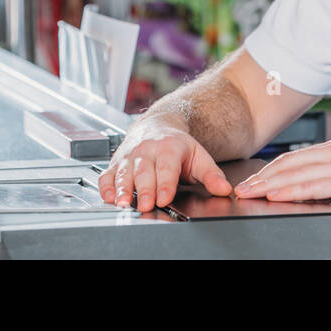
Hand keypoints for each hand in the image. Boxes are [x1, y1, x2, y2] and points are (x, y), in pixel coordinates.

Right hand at [98, 117, 232, 211]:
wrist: (157, 125)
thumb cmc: (177, 146)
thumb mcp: (198, 156)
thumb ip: (211, 174)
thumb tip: (224, 189)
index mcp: (168, 148)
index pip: (167, 168)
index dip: (165, 183)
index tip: (165, 198)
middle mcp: (146, 151)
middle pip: (144, 172)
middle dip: (144, 189)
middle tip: (146, 205)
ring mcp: (129, 157)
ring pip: (124, 173)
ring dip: (122, 189)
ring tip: (123, 203)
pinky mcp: (116, 163)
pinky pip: (108, 174)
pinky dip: (106, 186)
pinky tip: (108, 197)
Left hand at [232, 136, 330, 212]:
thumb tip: (320, 190)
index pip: (296, 158)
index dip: (271, 170)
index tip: (253, 182)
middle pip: (289, 164)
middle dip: (262, 177)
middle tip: (240, 189)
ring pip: (295, 173)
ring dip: (268, 185)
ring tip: (248, 194)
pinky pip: (312, 185)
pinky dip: (289, 190)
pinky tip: (275, 196)